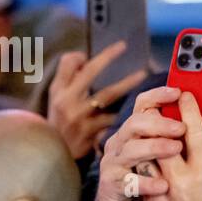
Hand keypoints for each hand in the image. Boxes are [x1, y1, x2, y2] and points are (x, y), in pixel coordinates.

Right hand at [46, 42, 147, 158]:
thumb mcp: (57, 98)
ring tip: (144, 74)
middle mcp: (68, 102)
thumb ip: (68, 77)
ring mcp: (81, 118)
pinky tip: (144, 106)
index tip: (106, 45)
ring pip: (107, 94)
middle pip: (89, 73)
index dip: (82, 54)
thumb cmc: (60, 122)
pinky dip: (128, 111)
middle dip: (106, 57)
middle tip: (124, 46)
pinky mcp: (93, 133)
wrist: (57, 155)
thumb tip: (82, 55)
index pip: (68, 64)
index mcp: (59, 91)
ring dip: (126, 83)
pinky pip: (114, 118)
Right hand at [82, 84, 185, 200]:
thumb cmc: (151, 193)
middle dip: (160, 122)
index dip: (159, 96)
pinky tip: (163, 186)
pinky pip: (126, 180)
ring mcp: (115, 165)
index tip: (180, 92)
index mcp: (139, 135)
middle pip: (137, 122)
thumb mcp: (172, 167)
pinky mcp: (111, 187)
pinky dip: (145, 182)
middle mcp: (123, 144)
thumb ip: (190, 145)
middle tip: (182, 127)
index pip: (145, 106)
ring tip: (176, 149)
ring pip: (130, 148)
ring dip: (154, 146)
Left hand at [145, 92, 201, 200]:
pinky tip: (148, 153)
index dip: (187, 109)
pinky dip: (145, 160)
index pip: (193, 131)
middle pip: (164, 137)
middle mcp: (182, 181)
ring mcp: (163, 193)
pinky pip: (143, 175)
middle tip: (162, 104)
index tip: (184, 95)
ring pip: (148, 154)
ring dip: (148, 138)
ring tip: (153, 127)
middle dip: (162, 117)